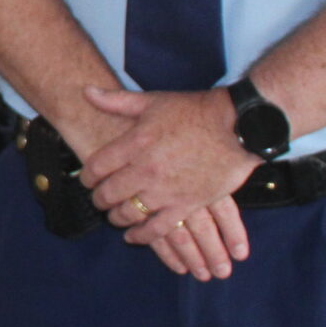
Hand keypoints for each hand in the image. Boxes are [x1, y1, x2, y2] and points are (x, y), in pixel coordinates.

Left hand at [80, 87, 255, 277]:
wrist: (238, 127)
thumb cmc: (195, 111)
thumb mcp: (152, 101)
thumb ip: (116, 100)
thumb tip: (86, 90)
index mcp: (134, 143)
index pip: (96, 167)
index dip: (86, 177)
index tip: (87, 180)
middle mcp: (145, 169)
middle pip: (108, 193)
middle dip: (98, 199)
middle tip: (98, 200)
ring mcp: (165, 190)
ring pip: (128, 213)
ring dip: (116, 217)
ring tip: (114, 215)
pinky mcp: (187, 205)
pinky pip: (157, 229)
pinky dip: (141, 236)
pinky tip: (133, 236)